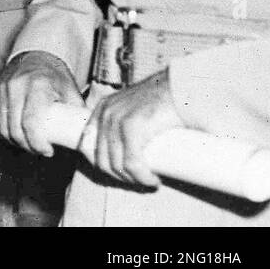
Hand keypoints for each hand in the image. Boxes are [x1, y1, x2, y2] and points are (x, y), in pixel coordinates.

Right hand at [0, 51, 83, 156]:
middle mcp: (15, 86)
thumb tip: (89, 136)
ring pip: (0, 126)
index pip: (30, 123)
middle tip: (39, 150)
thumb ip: (77, 112)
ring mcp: (1, 88)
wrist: (35, 56)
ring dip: (13, 141)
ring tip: (27, 144)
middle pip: (14, 128)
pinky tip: (11, 136)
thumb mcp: (70, 91)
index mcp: (37, 86)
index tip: (48, 151)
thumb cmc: (55, 77)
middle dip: (27, 146)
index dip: (37, 143)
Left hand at [78, 70, 182, 187]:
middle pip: (101, 160)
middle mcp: (105, 114)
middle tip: (140, 181)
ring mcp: (116, 120)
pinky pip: (131, 162)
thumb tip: (129, 150)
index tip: (124, 174)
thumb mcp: (135, 108)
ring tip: (149, 182)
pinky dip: (141, 177)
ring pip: (116, 164)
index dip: (104, 165)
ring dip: (133, 180)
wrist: (181, 87)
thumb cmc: (165, 99)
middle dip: (120, 177)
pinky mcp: (132, 127)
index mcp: (103, 109)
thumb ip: (127, 122)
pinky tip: (153, 180)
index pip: (88, 146)